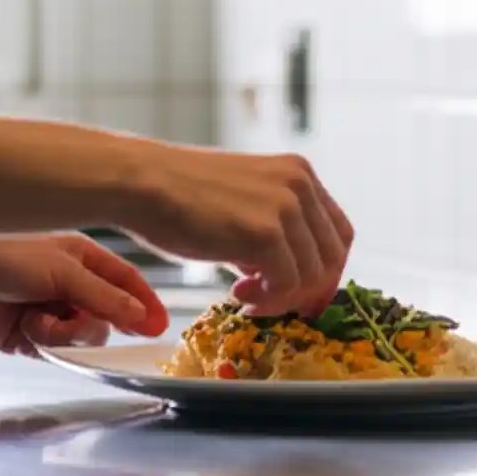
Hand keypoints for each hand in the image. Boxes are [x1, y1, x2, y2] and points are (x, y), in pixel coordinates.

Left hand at [0, 235, 167, 354]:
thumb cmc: (6, 251)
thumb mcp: (65, 271)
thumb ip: (107, 298)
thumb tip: (145, 319)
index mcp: (85, 261)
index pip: (128, 284)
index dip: (145, 305)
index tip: (160, 327)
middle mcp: (72, 287)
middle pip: (109, 317)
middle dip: (99, 323)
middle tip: (86, 320)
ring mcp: (51, 312)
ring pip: (85, 338)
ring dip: (67, 333)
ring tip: (40, 319)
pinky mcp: (28, 337)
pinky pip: (56, 351)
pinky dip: (46, 342)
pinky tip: (27, 327)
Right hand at [123, 148, 353, 315]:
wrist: (139, 182)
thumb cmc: (180, 196)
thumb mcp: (244, 204)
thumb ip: (274, 231)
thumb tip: (291, 277)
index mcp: (299, 173)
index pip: (338, 233)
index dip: (326, 271)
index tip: (302, 294)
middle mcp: (300, 184)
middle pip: (332, 257)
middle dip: (307, 290)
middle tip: (270, 302)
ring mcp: (286, 207)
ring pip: (311, 276)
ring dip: (281, 297)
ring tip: (243, 295)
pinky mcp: (265, 233)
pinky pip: (286, 286)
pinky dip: (268, 302)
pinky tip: (237, 295)